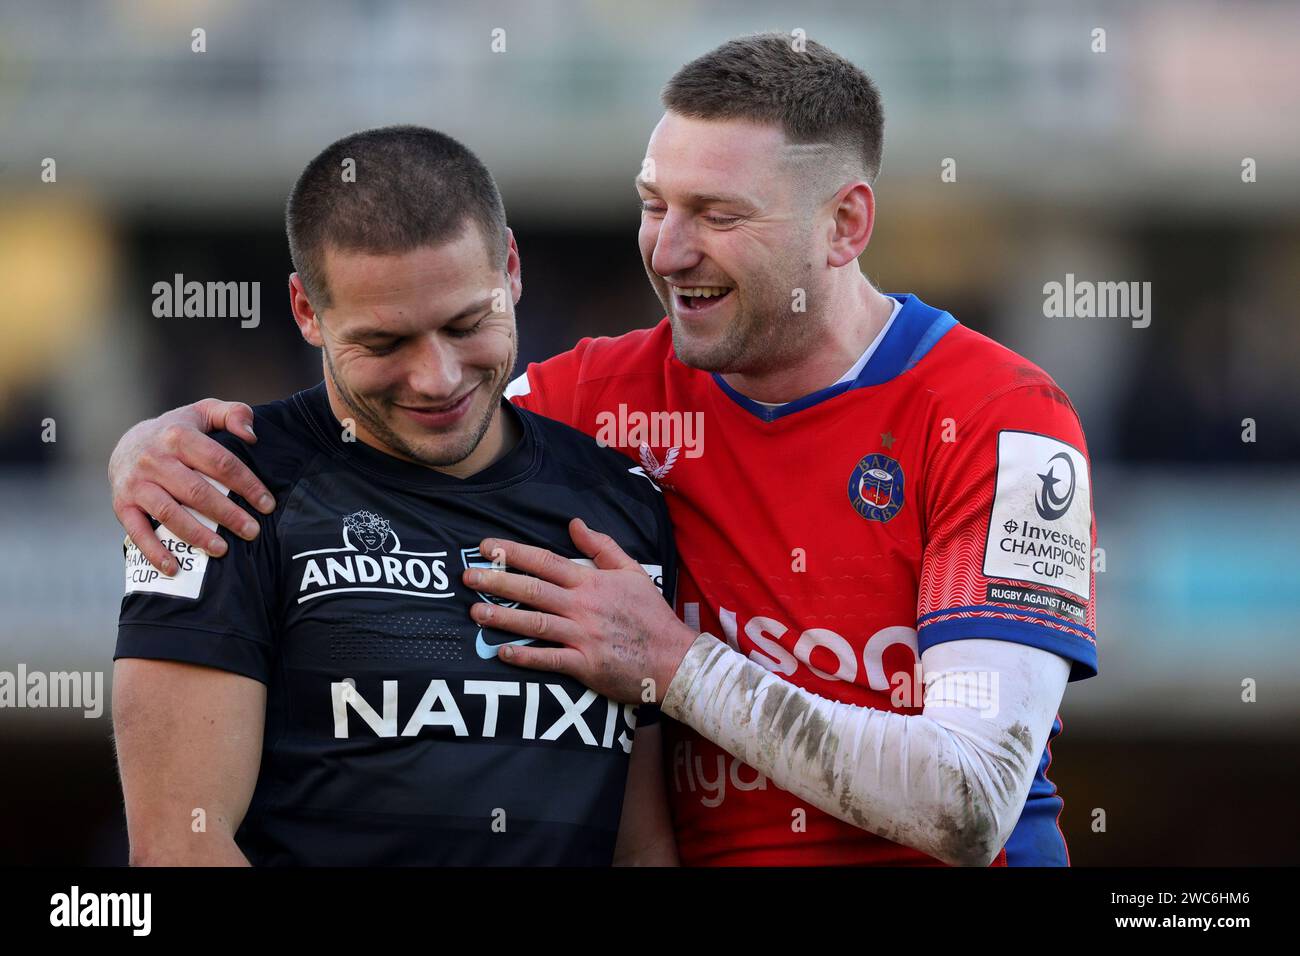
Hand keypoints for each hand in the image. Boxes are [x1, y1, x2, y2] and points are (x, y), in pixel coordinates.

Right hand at [110, 399, 274, 573]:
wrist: (127, 444)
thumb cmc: (178, 432)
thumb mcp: (203, 412)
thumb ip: (232, 413)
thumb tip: (252, 435)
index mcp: (179, 435)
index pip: (220, 462)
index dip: (247, 484)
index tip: (267, 504)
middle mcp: (155, 459)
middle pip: (197, 491)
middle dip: (228, 514)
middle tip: (252, 531)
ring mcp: (136, 484)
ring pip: (169, 513)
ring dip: (197, 535)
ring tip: (222, 549)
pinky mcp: (122, 505)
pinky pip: (138, 531)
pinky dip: (154, 551)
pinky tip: (174, 567)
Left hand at [463, 518, 697, 703]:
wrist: (675, 659)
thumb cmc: (651, 615)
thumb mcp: (632, 571)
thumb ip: (601, 546)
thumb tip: (574, 523)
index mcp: (592, 582)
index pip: (545, 561)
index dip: (513, 552)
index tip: (486, 546)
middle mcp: (583, 606)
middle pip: (532, 590)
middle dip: (496, 581)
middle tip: (467, 577)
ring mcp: (583, 636)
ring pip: (535, 623)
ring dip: (502, 617)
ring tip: (474, 612)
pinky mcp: (586, 665)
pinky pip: (549, 659)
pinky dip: (525, 656)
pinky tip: (501, 652)